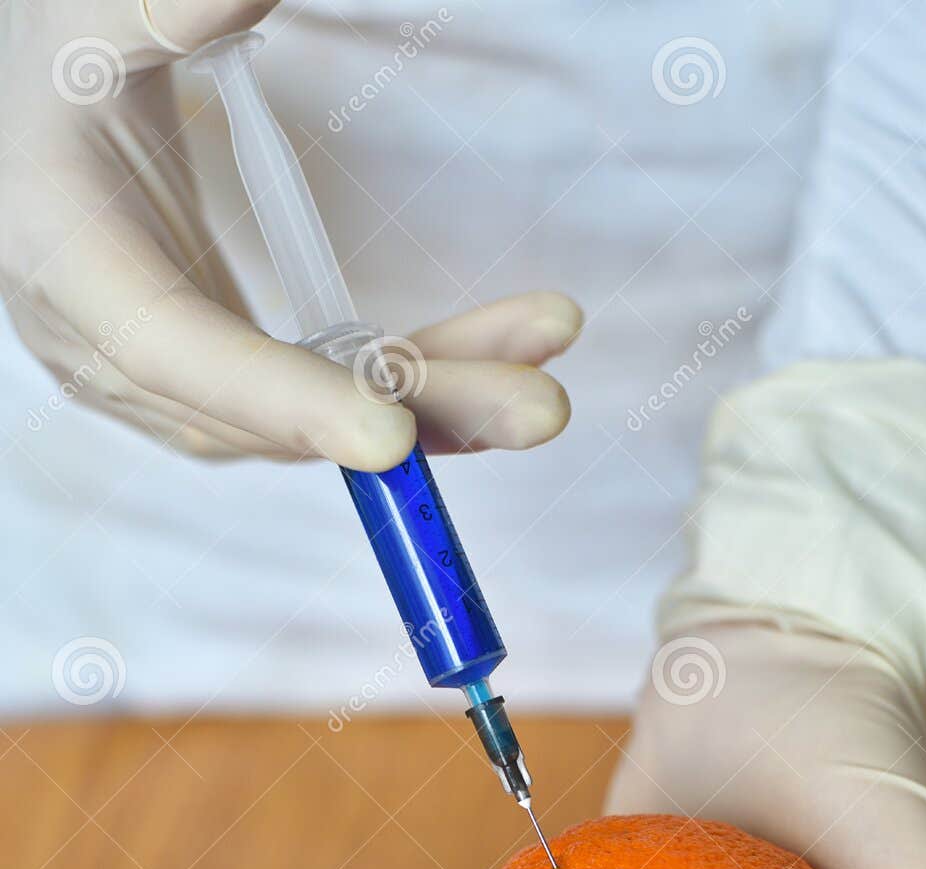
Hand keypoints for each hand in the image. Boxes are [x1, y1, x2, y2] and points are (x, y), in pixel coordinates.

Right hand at [1, 0, 576, 464]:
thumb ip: (181, 4)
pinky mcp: (220, 368)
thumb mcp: (102, 9)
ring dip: (440, 399)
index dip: (284, 401)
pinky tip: (502, 357)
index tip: (391, 439)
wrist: (42, 100)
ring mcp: (169, 371)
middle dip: (417, 415)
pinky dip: (417, 383)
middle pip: (276, 410)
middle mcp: (110, 341)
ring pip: (315, 414)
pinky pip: (326, 396)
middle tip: (540, 408)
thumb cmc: (67, 48)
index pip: (177, 350)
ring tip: (545, 367)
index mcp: (66, 252)